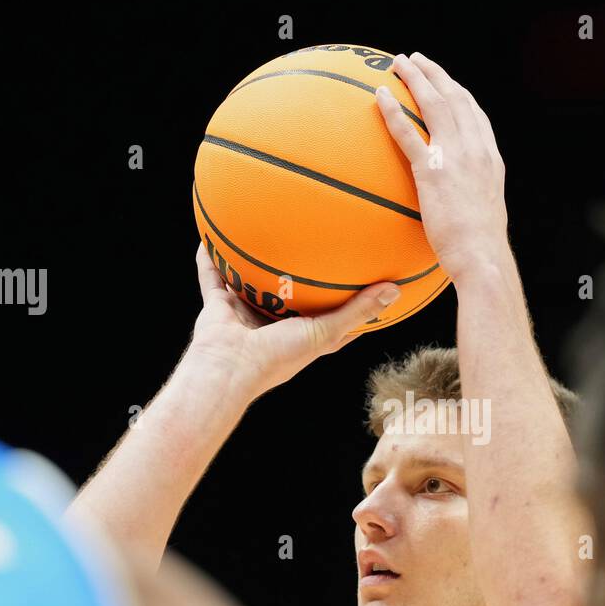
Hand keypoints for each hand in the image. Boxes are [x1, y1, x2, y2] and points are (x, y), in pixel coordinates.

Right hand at [187, 243, 398, 395]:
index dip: (348, 306)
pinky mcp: (219, 308)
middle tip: (316, 250)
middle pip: (291, 299)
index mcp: (302, 338)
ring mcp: (245, 316)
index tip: (365, 286)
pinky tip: (210, 236)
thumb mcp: (325, 333)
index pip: (332, 322)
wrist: (229, 368)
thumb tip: (395, 289)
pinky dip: (209, 260)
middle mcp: (274, 326)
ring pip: (250, 285)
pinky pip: (212, 278)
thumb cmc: (278, 357)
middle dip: (300, 280)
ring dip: (254, 267)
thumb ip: (357, 311)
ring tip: (263, 236)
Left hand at [376, 52, 509, 283]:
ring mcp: (455, 157)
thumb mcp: (485, 214)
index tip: (446, 82)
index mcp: (490, 159)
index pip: (476, 115)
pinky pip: (407, 133)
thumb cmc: (481, 247)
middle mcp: (476, 149)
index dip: (459, 93)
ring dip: (416, 77)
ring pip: (434, 104)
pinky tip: (380, 95)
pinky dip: (393, 110)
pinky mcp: (432, 171)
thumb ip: (474, 197)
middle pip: (455, 98)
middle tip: (417, 60)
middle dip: (435, 74)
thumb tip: (461, 203)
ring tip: (399, 63)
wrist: (483, 257)